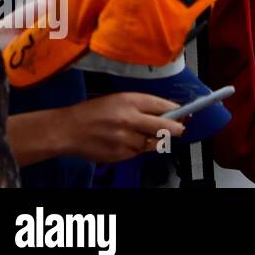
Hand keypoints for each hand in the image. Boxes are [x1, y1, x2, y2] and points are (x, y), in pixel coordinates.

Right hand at [59, 92, 186, 163]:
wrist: (66, 130)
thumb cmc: (93, 112)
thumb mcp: (120, 99)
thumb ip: (144, 105)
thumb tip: (168, 111)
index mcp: (130, 100)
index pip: (164, 106)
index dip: (179, 111)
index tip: (188, 113)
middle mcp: (129, 119)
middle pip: (166, 127)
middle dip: (177, 129)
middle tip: (180, 129)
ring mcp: (124, 139)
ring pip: (154, 143)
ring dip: (155, 140)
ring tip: (144, 134)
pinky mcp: (119, 154)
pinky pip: (138, 153)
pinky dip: (138, 149)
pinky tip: (128, 142)